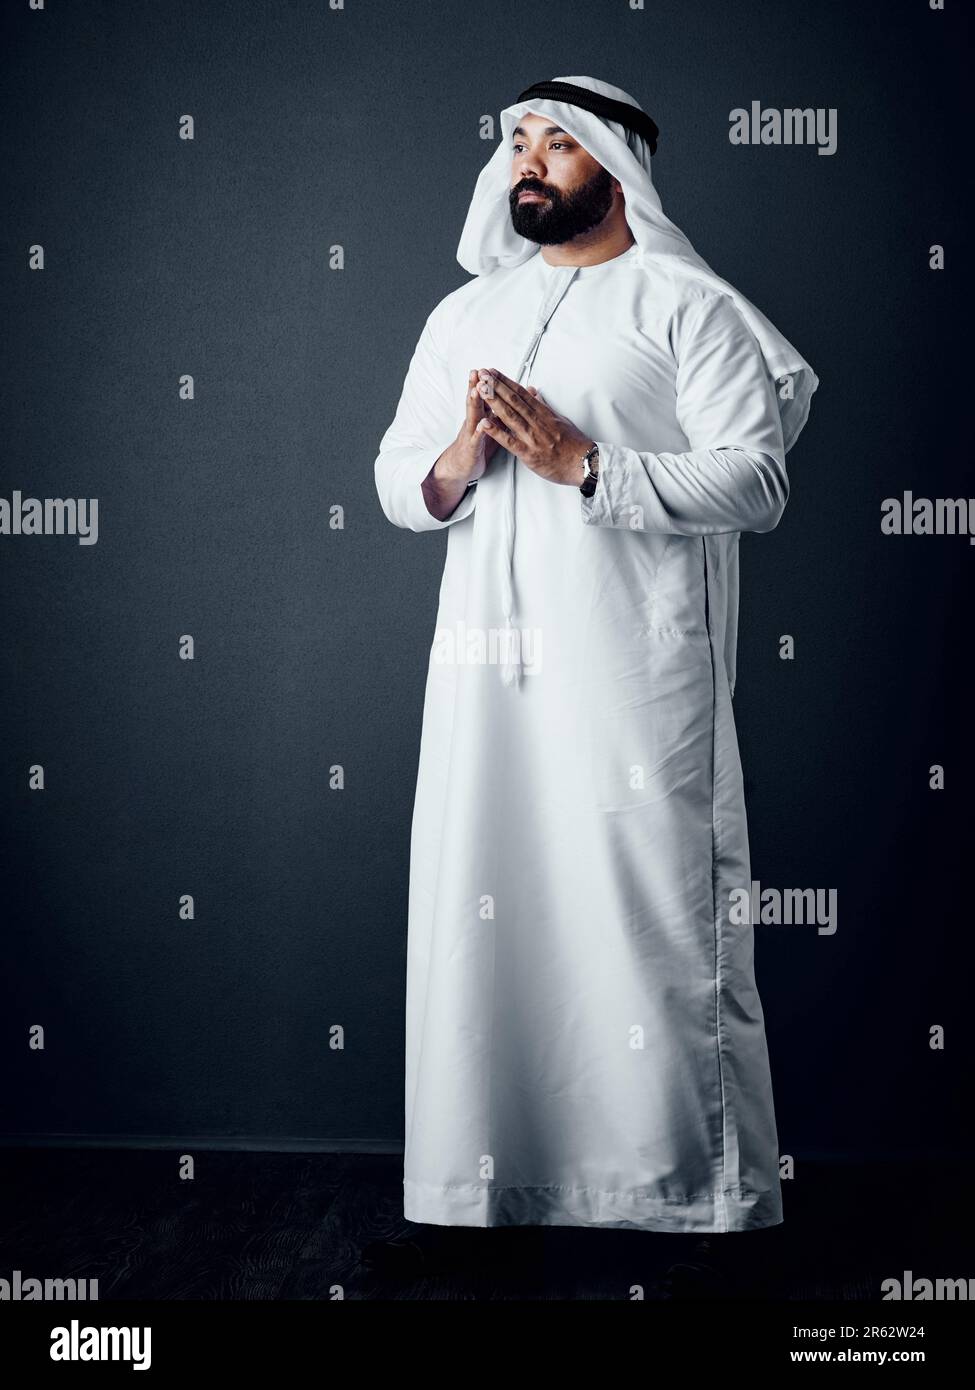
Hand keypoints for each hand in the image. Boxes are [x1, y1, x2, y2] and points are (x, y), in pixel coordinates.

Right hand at [433, 369, 502, 486]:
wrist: (461, 466)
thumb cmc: (478, 445)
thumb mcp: (490, 426)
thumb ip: (499, 412)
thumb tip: (509, 399)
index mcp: (480, 415)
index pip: (484, 396)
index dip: (487, 383)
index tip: (490, 368)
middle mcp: (474, 421)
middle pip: (476, 400)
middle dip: (477, 385)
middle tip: (479, 371)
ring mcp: (471, 434)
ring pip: (473, 415)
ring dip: (474, 402)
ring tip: (476, 390)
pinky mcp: (472, 448)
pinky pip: (476, 439)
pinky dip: (480, 431)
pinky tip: (483, 424)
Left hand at [475, 368, 592, 485]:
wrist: (585, 463)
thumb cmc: (574, 444)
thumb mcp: (560, 420)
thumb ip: (544, 407)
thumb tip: (534, 393)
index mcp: (543, 414)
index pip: (521, 394)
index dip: (505, 382)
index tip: (494, 373)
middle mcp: (536, 422)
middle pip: (513, 400)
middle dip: (496, 386)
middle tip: (483, 374)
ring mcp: (532, 437)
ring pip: (510, 415)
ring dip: (493, 401)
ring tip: (481, 389)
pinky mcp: (529, 453)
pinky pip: (509, 441)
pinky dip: (496, 432)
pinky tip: (484, 423)